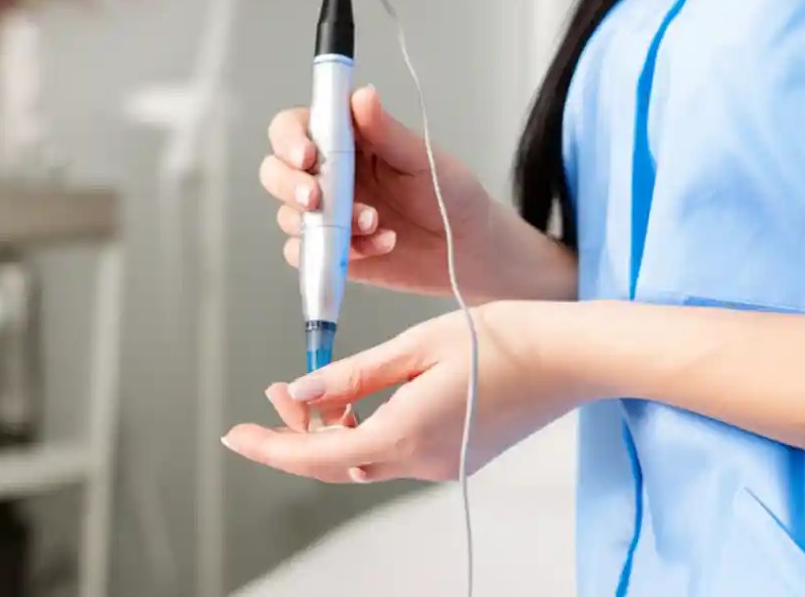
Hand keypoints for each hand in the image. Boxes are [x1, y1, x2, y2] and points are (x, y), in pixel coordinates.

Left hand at [222, 302, 582, 482]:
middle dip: (298, 433)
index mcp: (404, 433)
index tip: (233, 434)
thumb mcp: (415, 345)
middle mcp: (420, 461)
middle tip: (276, 391)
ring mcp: (442, 465)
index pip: (317, 454)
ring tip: (316, 388)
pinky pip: (396, 452)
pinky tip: (366, 397)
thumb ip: (353, 374)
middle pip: (336, 463)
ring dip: (334, 430)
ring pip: (365, 459)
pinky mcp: (458, 458)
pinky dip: (368, 430)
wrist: (571, 358)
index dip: (269, 445)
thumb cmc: (501, 338)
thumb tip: (300, 393)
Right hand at [261, 85, 495, 296]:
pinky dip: (339, 252)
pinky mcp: (333, 251)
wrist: (468, 247)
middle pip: (275, 172)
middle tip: (317, 199)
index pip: (293, 128)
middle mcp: (328, 175)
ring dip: (327, 223)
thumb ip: (387, 131)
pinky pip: (311, 254)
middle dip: (289, 185)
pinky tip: (380, 245)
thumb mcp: (423, 158)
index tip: (307, 156)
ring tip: (375, 224)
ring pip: (290, 216)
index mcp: (344, 141)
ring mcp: (327, 215)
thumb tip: (362, 95)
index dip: (289, 139)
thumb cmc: (450, 193)